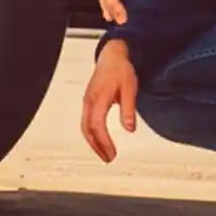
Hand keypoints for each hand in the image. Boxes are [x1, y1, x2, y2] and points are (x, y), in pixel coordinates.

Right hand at [81, 39, 137, 162]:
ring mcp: (87, 102)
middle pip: (88, 129)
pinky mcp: (88, 102)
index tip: (112, 153)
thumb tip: (130, 129)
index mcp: (99, 97)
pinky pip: (86, 122)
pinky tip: (100, 141)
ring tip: (105, 154)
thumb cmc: (121, 70)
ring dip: (93, 143)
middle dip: (97, 146)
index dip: (104, 141)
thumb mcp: (130, 88)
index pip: (97, 125)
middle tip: (109, 159)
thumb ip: (129, 109)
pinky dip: (91, 135)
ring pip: (85, 127)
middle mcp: (89, 101)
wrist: (111, 56)